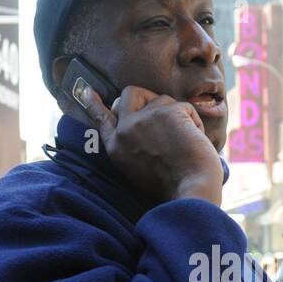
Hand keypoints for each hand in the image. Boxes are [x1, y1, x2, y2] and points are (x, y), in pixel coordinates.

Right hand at [78, 85, 222, 205]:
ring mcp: (144, 119)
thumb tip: (141, 123)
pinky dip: (194, 122)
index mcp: (116, 148)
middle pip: (130, 94)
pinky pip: (185, 107)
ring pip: (161, 99)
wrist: (191, 190)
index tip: (87, 90)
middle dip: (147, 97)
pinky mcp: (167, 112)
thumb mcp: (138, 169)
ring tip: (184, 142)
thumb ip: (133, 145)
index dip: (94, 103)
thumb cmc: (173, 186)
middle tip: (163, 113)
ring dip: (176, 115)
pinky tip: (196, 140)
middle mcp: (125, 131)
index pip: (102, 119)